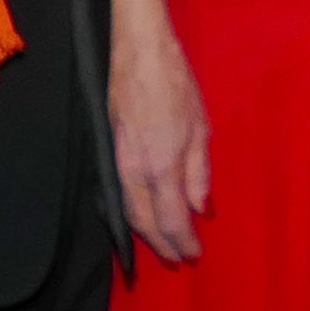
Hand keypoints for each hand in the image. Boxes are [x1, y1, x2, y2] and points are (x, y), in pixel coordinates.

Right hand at [109, 10, 211, 263]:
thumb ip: (199, 174)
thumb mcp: (200, 130)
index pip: (171, 220)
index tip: (195, 255)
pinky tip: (142, 217)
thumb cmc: (175, 85)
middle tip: (178, 258)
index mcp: (162, 166)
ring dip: (145, 233)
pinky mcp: (108, 151)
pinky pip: (118, 194)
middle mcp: (134, 171)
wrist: (138, 52)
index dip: (182, 242)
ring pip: (127, 211)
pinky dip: (130, 213)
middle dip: (162, 245)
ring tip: (163, 244)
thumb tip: (201, 209)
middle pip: (144, 223)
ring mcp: (117, 162)